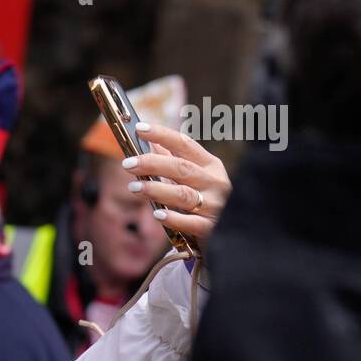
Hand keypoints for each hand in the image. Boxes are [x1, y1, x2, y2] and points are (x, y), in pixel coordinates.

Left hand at [121, 122, 231, 251]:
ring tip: (133, 186)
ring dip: (156, 189)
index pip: (186, 145)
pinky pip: (190, 223)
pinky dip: (173, 218)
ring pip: (183, 194)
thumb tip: (148, 141)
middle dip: (153, 163)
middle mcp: (215, 183)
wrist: (232, 232)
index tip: (140, 128)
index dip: (163, 135)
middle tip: (128, 163)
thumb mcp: (193, 178)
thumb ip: (172, 161)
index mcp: (211, 165)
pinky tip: (157, 214)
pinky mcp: (211, 228)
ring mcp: (215, 205)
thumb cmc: (205, 200)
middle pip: (182, 168)